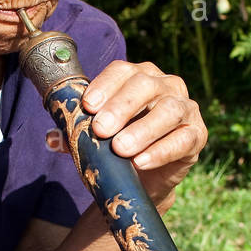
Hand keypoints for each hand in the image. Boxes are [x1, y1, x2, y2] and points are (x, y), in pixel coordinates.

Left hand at [53, 60, 206, 205]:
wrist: (144, 179)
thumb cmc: (117, 150)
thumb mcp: (94, 139)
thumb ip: (75, 133)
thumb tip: (53, 138)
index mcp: (138, 76)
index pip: (122, 71)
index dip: (104, 86)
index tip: (87, 106)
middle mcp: (165, 85)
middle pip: (145, 86)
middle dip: (121, 107)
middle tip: (101, 130)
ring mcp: (185, 108)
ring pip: (168, 111)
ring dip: (143, 129)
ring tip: (121, 148)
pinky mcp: (197, 135)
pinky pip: (183, 139)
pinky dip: (161, 151)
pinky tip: (141, 162)